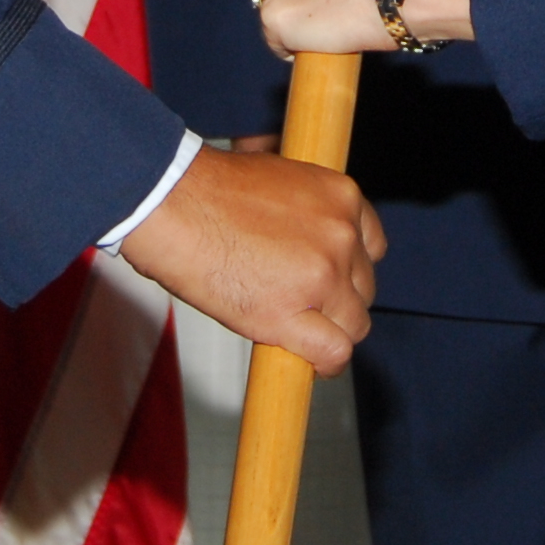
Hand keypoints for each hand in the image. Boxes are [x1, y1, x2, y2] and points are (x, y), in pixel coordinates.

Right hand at [118, 146, 385, 374]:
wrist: (172, 203)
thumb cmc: (208, 191)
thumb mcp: (280, 181)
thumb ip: (307, 214)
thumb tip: (306, 243)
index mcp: (342, 197)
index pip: (372, 247)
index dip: (350, 270)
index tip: (332, 282)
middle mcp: (341, 236)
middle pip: (364, 288)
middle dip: (338, 301)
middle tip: (304, 306)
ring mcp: (321, 276)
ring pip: (355, 324)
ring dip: (331, 332)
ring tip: (302, 334)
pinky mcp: (292, 314)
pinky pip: (334, 352)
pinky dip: (324, 363)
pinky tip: (309, 362)